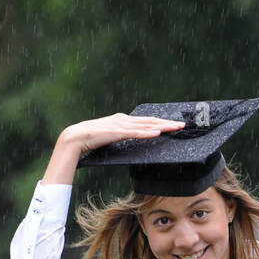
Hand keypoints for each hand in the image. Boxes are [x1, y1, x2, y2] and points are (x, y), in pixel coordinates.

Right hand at [63, 113, 185, 151]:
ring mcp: (121, 125)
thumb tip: (129, 137)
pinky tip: (157, 133)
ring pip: (146, 125)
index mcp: (122, 120)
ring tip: (175, 127)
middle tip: (182, 125)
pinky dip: (147, 133)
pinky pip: (136, 133)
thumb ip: (120, 134)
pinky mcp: (117, 132)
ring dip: (162, 126)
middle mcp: (124, 120)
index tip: (173, 124)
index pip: (146, 120)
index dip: (160, 122)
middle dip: (167, 123)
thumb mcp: (110, 135)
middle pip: (150, 121)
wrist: (76, 137)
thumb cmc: (91, 138)